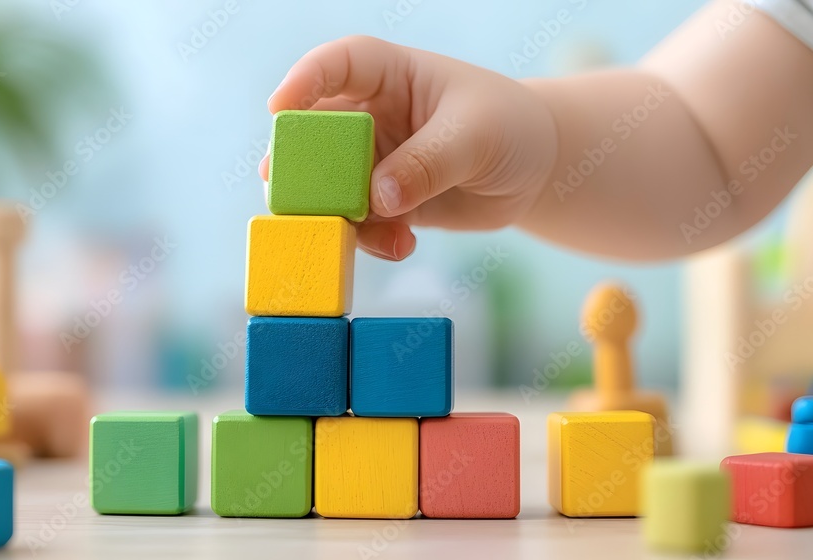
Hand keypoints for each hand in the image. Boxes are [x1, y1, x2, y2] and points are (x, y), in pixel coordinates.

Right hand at [260, 35, 558, 260]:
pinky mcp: (383, 203)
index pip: (341, 64)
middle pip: (315, 136)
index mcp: (391, 76)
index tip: (277, 109)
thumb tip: (378, 198)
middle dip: (301, 169)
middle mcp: (370, 116)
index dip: (304, 80)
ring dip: (338, 216)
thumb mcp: (476, 137)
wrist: (534, 170)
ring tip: (372, 234)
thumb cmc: (509, 127)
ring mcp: (372, 163)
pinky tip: (401, 245)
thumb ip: (428, 163)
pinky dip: (371, 240)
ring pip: (330, 188)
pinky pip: (359, 225)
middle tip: (294, 199)